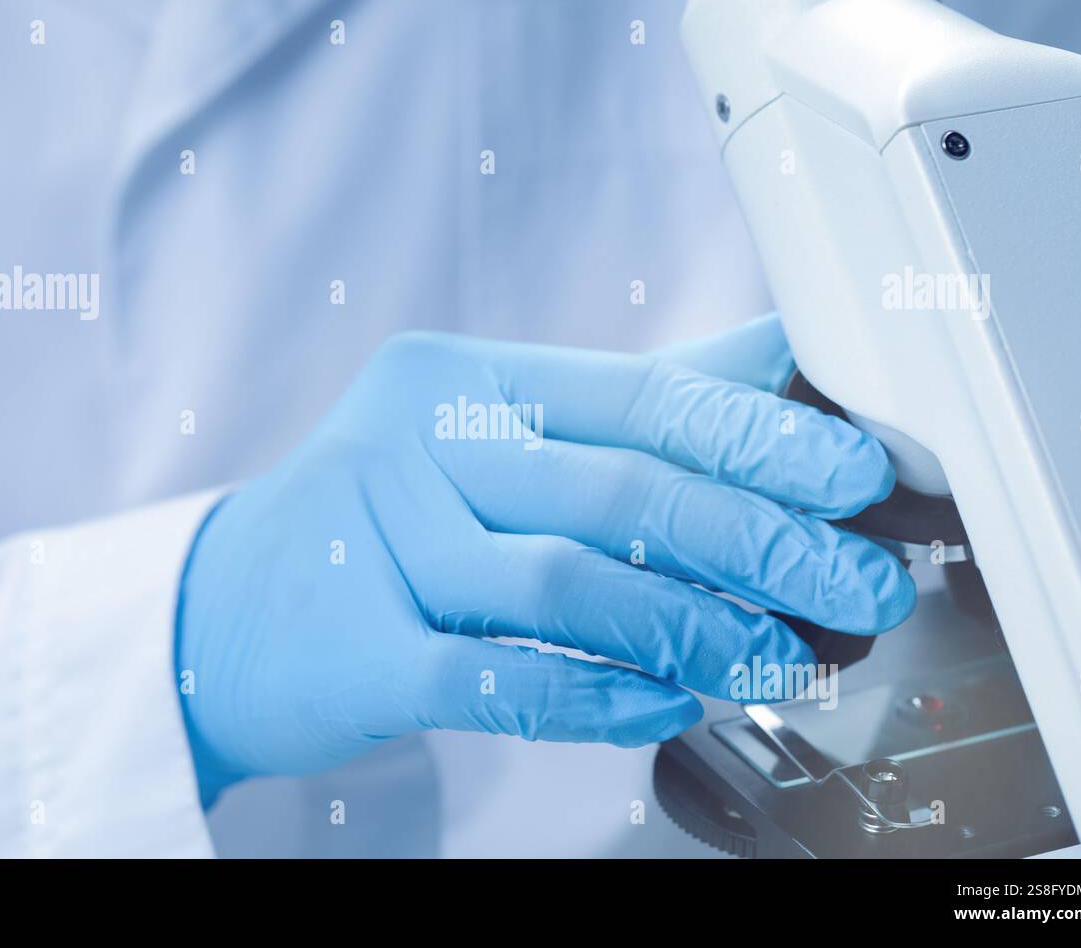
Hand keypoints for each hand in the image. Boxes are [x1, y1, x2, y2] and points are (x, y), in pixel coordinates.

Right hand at [176, 315, 914, 802]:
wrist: (221, 609)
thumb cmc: (383, 515)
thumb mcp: (483, 435)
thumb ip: (620, 411)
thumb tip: (774, 373)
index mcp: (459, 375)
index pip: (637, 395)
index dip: (760, 436)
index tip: (859, 475)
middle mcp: (414, 443)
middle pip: (616, 489)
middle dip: (756, 539)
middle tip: (856, 585)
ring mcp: (378, 546)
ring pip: (563, 586)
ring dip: (691, 628)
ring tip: (778, 661)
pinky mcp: (355, 652)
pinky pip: (493, 679)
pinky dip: (590, 697)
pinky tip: (665, 708)